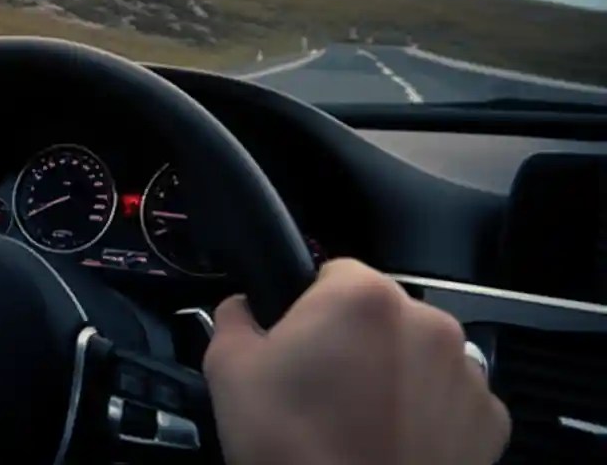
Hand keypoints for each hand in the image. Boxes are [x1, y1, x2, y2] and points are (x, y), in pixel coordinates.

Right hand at [203, 258, 509, 464]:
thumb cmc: (292, 449)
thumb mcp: (227, 370)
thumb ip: (234, 318)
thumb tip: (244, 309)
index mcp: (361, 296)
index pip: (332, 271)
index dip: (307, 308)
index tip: (296, 345)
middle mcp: (426, 322)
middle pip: (380, 313)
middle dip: (352, 340)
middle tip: (319, 388)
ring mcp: (465, 372)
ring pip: (417, 354)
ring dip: (392, 373)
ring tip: (355, 420)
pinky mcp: (489, 420)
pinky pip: (450, 399)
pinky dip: (426, 413)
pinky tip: (390, 440)